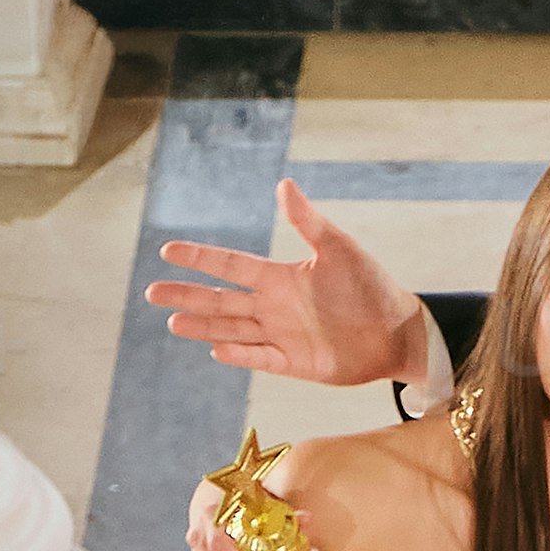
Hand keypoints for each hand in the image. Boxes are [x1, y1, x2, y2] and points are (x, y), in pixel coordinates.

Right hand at [150, 185, 426, 390]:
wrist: (397, 330)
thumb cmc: (371, 286)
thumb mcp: (339, 249)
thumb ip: (308, 222)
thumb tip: (283, 185)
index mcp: (280, 277)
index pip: (231, 266)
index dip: (200, 259)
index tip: (167, 252)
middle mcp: (275, 307)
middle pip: (222, 300)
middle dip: (187, 296)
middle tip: (152, 293)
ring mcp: (283, 337)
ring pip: (233, 330)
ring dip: (203, 327)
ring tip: (172, 323)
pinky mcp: (297, 364)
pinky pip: (262, 359)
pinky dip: (240, 355)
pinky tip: (215, 350)